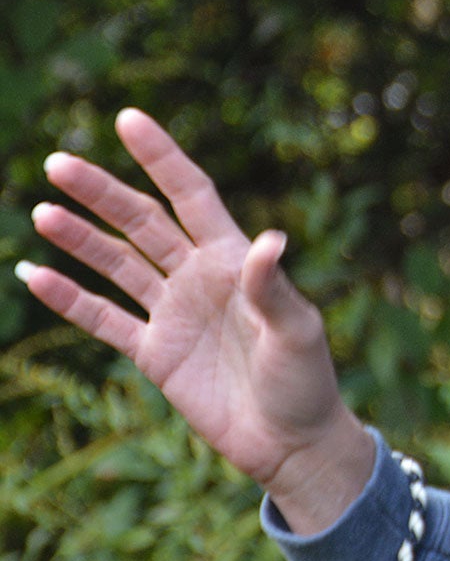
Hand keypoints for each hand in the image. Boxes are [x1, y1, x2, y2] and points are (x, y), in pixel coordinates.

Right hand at [17, 108, 372, 532]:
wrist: (291, 442)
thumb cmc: (306, 381)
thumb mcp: (297, 331)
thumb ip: (273, 288)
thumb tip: (269, 240)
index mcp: (235, 261)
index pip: (192, 195)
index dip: (162, 158)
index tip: (128, 119)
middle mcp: (200, 278)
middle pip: (143, 223)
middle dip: (104, 192)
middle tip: (60, 161)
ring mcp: (173, 313)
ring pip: (116, 264)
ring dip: (80, 239)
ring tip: (42, 211)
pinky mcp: (154, 353)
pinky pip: (103, 319)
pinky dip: (68, 299)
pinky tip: (32, 275)